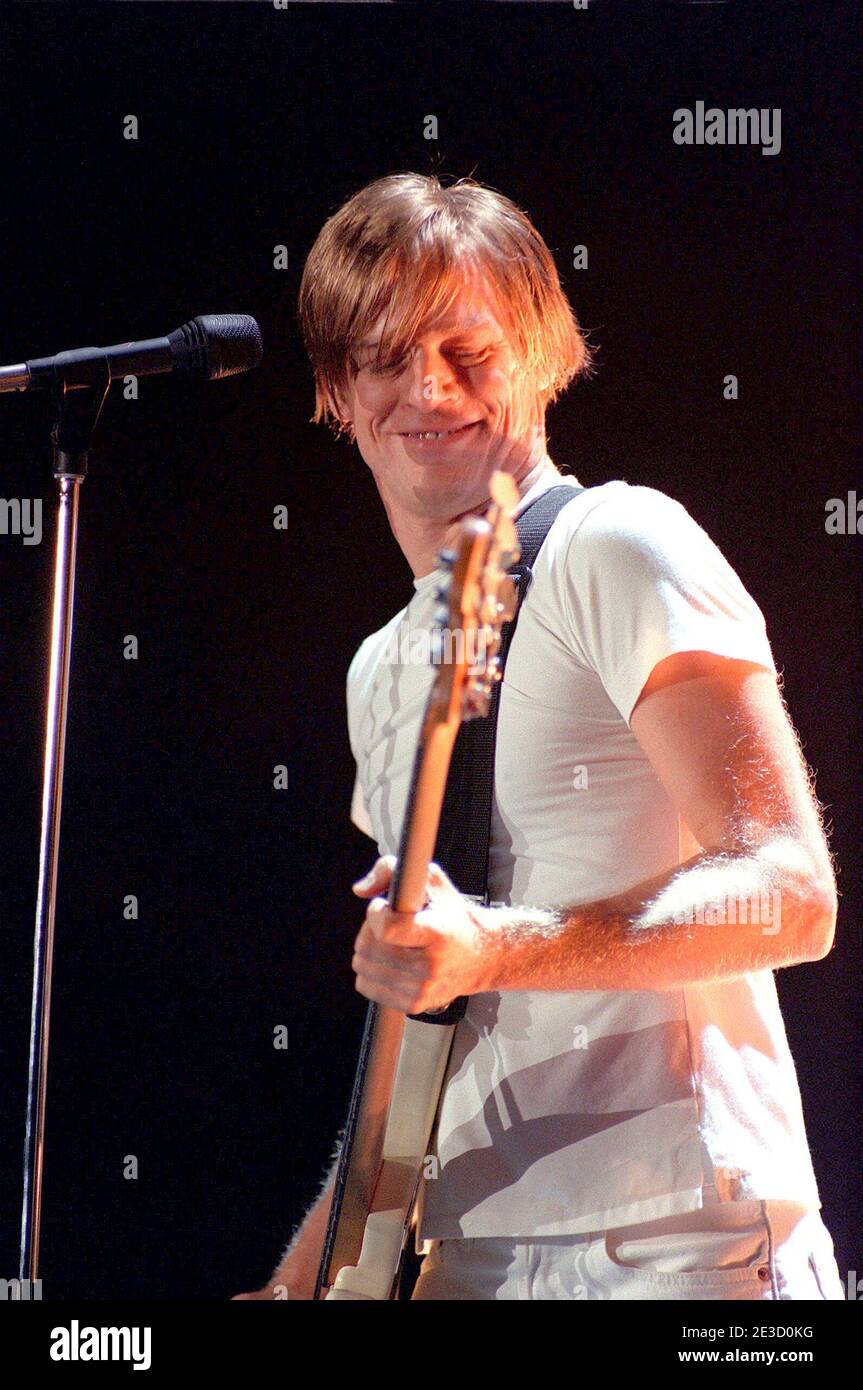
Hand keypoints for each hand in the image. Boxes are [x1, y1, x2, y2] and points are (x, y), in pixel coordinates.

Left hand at [351, 856, 491, 1012]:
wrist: (484, 956)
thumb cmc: (457, 918)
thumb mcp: (433, 882)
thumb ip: (392, 871)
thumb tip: (362, 889)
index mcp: (436, 932)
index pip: (387, 928)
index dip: (376, 913)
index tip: (383, 906)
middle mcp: (430, 965)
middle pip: (369, 948)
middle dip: (369, 930)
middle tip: (385, 923)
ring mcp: (421, 988)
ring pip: (364, 968)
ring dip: (369, 950)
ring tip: (389, 942)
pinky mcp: (414, 1004)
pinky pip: (368, 987)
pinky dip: (371, 972)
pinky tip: (390, 961)